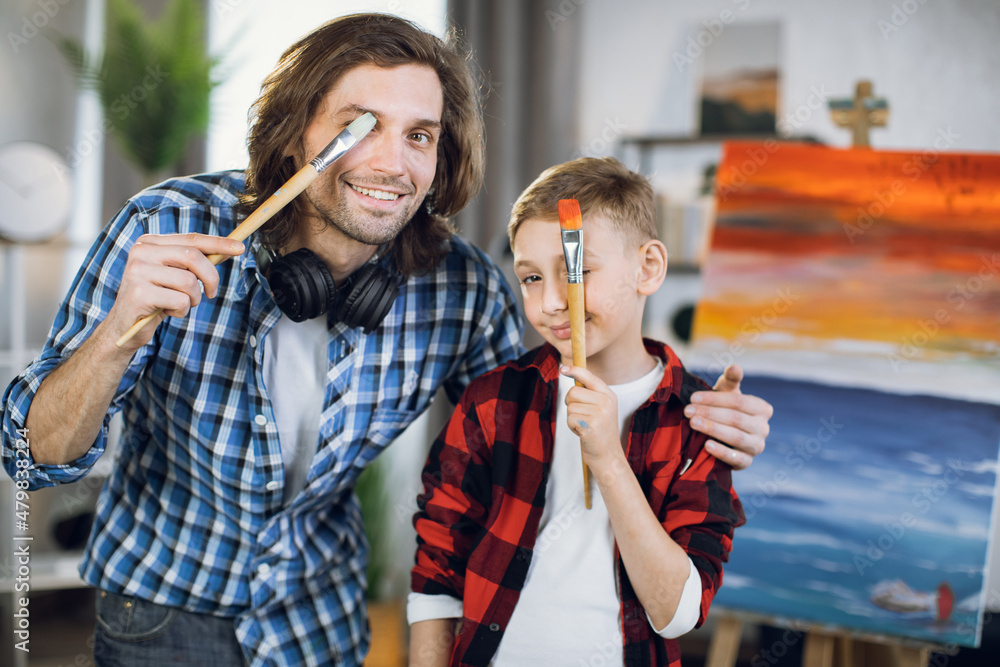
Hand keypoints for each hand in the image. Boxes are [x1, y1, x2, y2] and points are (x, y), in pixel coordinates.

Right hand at [106, 233, 243, 349]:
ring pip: (189, 282)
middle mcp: (141, 251)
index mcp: (150, 242)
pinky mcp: (139, 293)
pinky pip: (180, 300)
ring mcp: (137, 271)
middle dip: (210, 278)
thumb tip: (230, 248)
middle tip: (211, 293)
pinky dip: (181, 310)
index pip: (191, 239)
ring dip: (193, 299)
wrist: (125, 326)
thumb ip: (195, 261)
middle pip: (193, 257)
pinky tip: (167, 312)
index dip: (218, 243)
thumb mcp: (175, 275)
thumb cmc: (156, 298)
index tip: (240, 248)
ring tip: (180, 304)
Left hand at [560, 366, 622, 468]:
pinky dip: (571, 427)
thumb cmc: (599, 431)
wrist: (608, 455)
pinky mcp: (590, 424)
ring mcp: (599, 413)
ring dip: (572, 418)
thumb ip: (590, 393)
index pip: (589, 376)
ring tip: (584, 425)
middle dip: (571, 404)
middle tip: (582, 416)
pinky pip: (569, 418)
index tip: (563, 369)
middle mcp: (606, 401)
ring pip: (569, 406)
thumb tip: (570, 373)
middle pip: (573, 391)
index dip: (575, 371)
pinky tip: (583, 432)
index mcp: (609, 395)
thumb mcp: (601, 408)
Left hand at [685, 364, 771, 469]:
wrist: (721, 434)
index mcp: (762, 409)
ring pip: (736, 437)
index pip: (739, 402)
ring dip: (713, 429)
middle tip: (688, 411)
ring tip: (693, 423)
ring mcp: (757, 446)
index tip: (693, 398)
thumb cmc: (724, 408)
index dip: (715, 399)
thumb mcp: (726, 392)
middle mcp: (763, 428)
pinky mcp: (747, 462)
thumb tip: (735, 367)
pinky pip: (736, 459)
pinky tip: (706, 445)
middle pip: (736, 419)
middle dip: (710, 413)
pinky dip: (721, 452)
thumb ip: (730, 380)